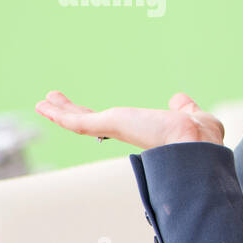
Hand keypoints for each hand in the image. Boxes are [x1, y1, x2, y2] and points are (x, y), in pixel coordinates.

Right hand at [34, 91, 225, 150]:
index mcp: (141, 130)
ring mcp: (115, 129)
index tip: (83, 110)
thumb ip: (183, 107)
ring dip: (59, 111)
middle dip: (71, 112)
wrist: (197, 142)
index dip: (95, 116)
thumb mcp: (190, 115)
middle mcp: (126, 132)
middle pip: (90, 122)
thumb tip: (180, 100)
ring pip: (79, 122)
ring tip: (41, 103)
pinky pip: (77, 121)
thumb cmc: (200, 135)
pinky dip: (59, 114)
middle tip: (51, 103)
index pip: (112, 123)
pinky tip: (44, 106)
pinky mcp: (109, 125)